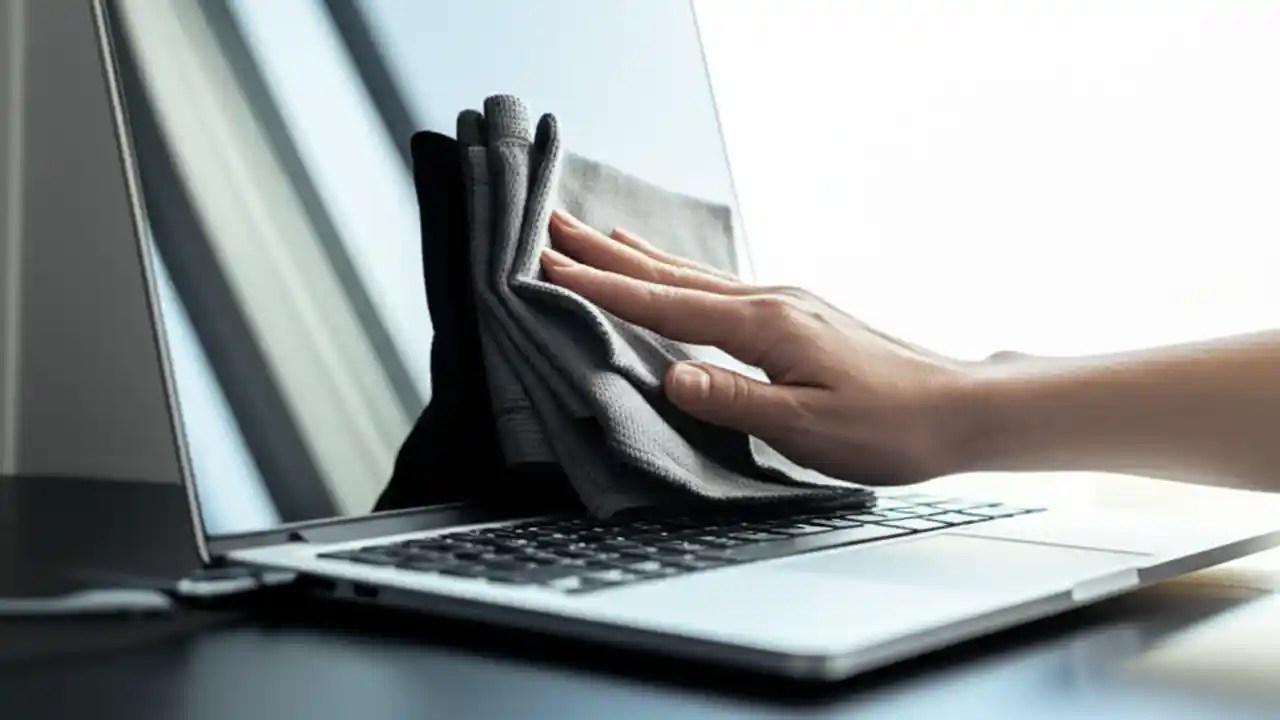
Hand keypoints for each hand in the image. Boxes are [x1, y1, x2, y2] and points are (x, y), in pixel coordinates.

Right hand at [542, 210, 980, 484]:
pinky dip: (679, 274)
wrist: (957, 407)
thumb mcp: (808, 427)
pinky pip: (717, 287)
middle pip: (670, 273)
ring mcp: (783, 303)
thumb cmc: (888, 425)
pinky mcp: (793, 317)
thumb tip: (668, 376)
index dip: (603, 288)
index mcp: (764, 324)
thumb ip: (734, 401)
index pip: (665, 304)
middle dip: (606, 253)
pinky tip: (672, 273)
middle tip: (553, 225)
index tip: (550, 265)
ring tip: (596, 234)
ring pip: (692, 274)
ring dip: (638, 256)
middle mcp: (769, 301)